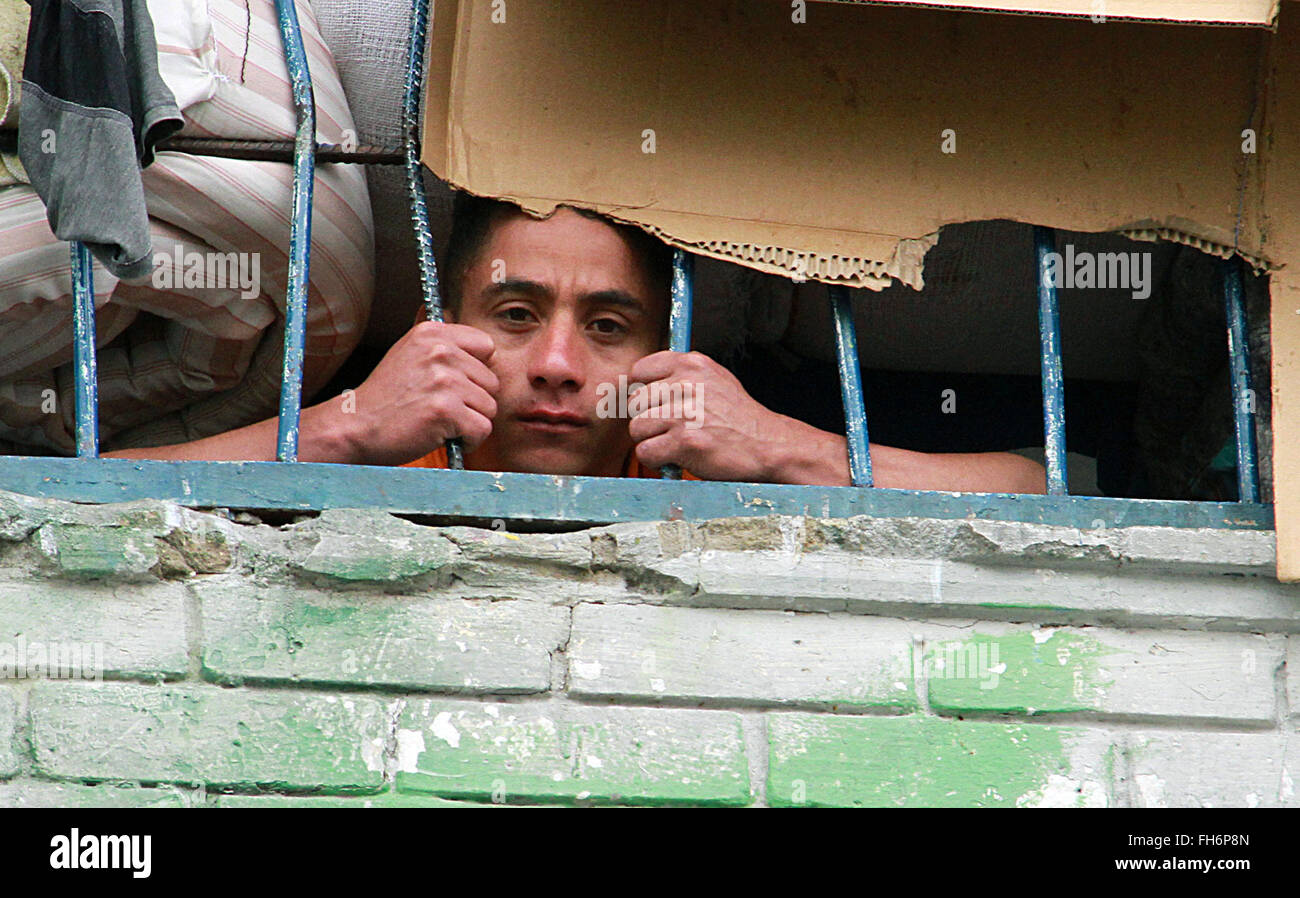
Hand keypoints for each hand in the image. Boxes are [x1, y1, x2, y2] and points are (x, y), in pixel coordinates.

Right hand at [341, 321, 498, 465]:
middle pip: (491, 381)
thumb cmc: (385, 399)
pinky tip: (444, 436)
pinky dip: (468, 440)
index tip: (458, 385)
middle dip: (473, 401)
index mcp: (432, 333)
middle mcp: (440, 351)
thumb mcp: (409, 355)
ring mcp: (444, 380)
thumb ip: (443, 348)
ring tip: (440, 423)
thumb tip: (486, 350)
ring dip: (470, 421)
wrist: (354, 427)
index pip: (486, 346)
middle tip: (442, 409)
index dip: (478, 371)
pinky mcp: (446, 410)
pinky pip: (482, 429)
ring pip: (489, 407)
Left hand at [627, 350, 797, 481]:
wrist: (767, 445)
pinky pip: (645, 451)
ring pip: (637, 428)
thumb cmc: (738, 418)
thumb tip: (641, 382)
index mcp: (692, 364)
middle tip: (671, 430)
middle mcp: (687, 383)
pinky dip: (657, 460)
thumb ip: (681, 375)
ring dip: (651, 441)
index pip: (639, 370)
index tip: (656, 405)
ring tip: (675, 444)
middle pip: (635, 402)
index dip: (644, 392)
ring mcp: (685, 412)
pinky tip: (676, 458)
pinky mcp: (685, 441)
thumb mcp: (714, 380)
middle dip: (648, 419)